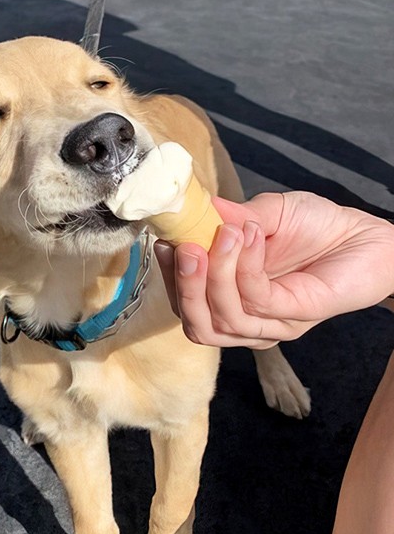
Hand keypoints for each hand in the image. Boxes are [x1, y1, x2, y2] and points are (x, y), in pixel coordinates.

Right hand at [155, 191, 393, 348]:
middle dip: (183, 287)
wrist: (369, 237)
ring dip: (215, 276)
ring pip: (222, 320)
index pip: (186, 305)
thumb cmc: (318, 227)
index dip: (169, 279)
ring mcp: (272, 324)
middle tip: (185, 247)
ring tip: (224, 235)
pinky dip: (245, 266)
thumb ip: (228, 217)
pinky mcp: (295, 316)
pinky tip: (250, 234)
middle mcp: (248, 320)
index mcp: (232, 300)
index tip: (163, 241)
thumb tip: (191, 208)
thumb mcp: (264, 213)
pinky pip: (257, 299)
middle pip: (197, 325)